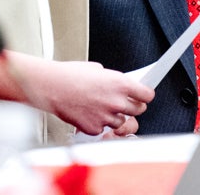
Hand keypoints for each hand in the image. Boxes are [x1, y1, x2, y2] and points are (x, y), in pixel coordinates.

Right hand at [10, 56, 153, 135]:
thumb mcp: (98, 69)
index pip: (147, 95)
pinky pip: (103, 129)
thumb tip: (120, 86)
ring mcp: (106, 117)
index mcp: (121, 84)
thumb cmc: (70, 76)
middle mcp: (117, 102)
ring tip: (103, 108)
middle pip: (139, 111)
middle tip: (125, 102)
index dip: (145, 95)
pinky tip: (90, 114)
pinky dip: (98, 124)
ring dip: (115, 117)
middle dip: (133, 106)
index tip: (143, 96)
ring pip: (121, 123)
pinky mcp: (94, 128)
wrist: (51, 87)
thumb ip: (114, 80)